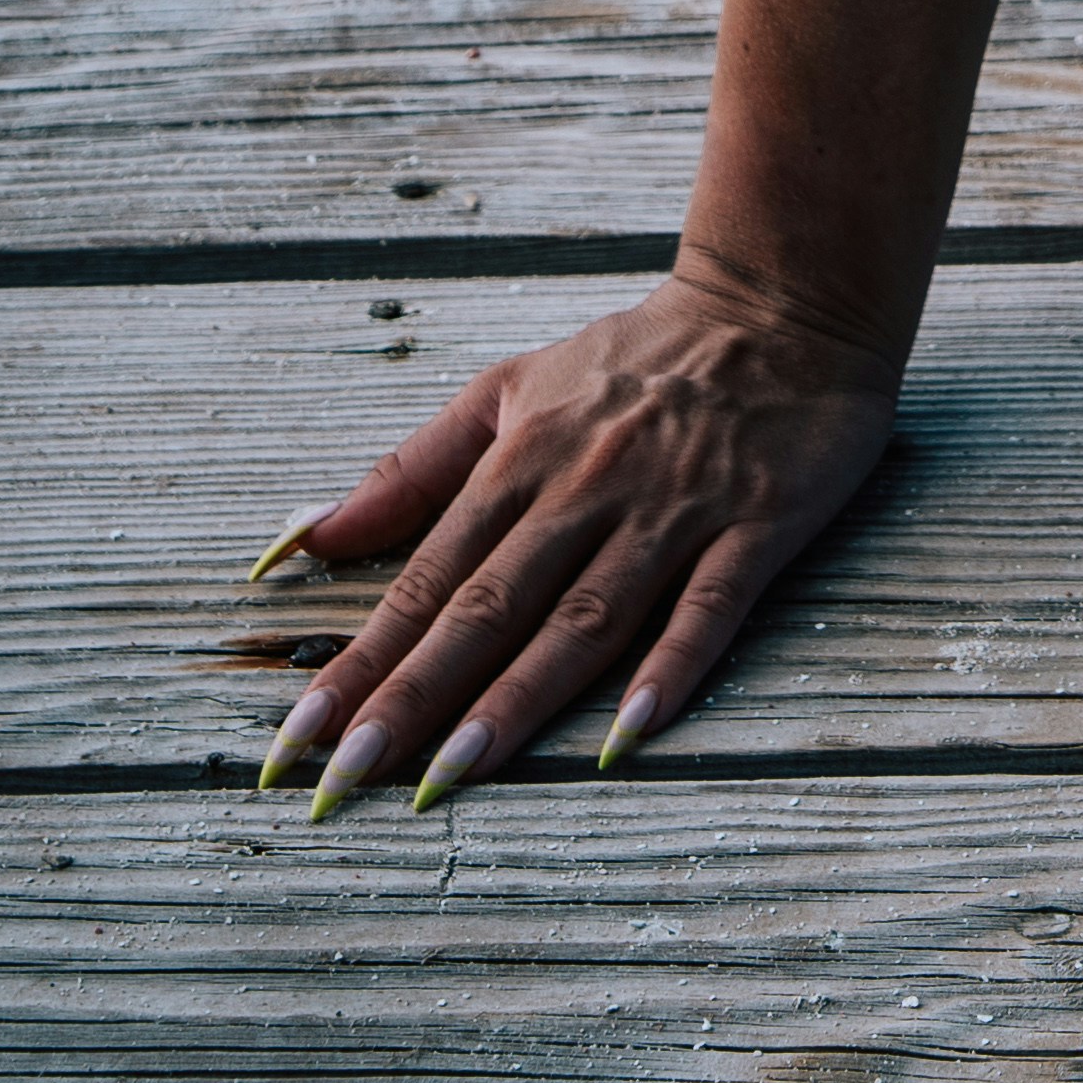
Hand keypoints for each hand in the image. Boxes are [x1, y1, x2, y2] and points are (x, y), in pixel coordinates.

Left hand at [248, 266, 897, 813]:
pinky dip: (670, 666)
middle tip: (344, 782)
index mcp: (522, 459)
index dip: (362, 660)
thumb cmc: (634, 360)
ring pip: (584, 618)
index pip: (428, 578)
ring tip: (449, 778)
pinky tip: (629, 732)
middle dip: (412, 698)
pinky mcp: (756, 524)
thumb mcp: (509, 391)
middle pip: (489, 608)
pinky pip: (708, 605)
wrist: (783, 299)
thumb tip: (301, 536)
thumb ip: (410, 471)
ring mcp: (673, 510)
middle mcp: (587, 489)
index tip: (298, 741)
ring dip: (515, 701)